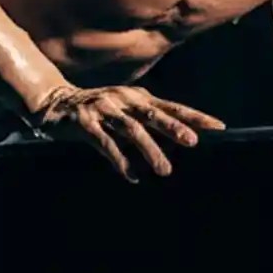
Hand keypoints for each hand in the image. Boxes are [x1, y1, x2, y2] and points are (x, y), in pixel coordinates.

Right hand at [34, 85, 225, 180]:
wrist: (54, 101)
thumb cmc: (97, 109)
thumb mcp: (125, 110)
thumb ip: (148, 121)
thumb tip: (180, 140)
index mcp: (137, 97)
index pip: (171, 107)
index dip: (194, 116)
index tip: (219, 127)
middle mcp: (123, 100)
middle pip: (153, 114)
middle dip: (173, 127)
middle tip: (193, 142)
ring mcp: (103, 109)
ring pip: (131, 130)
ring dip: (149, 150)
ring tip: (165, 169)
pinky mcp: (84, 122)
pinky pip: (104, 143)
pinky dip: (119, 159)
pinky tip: (131, 175)